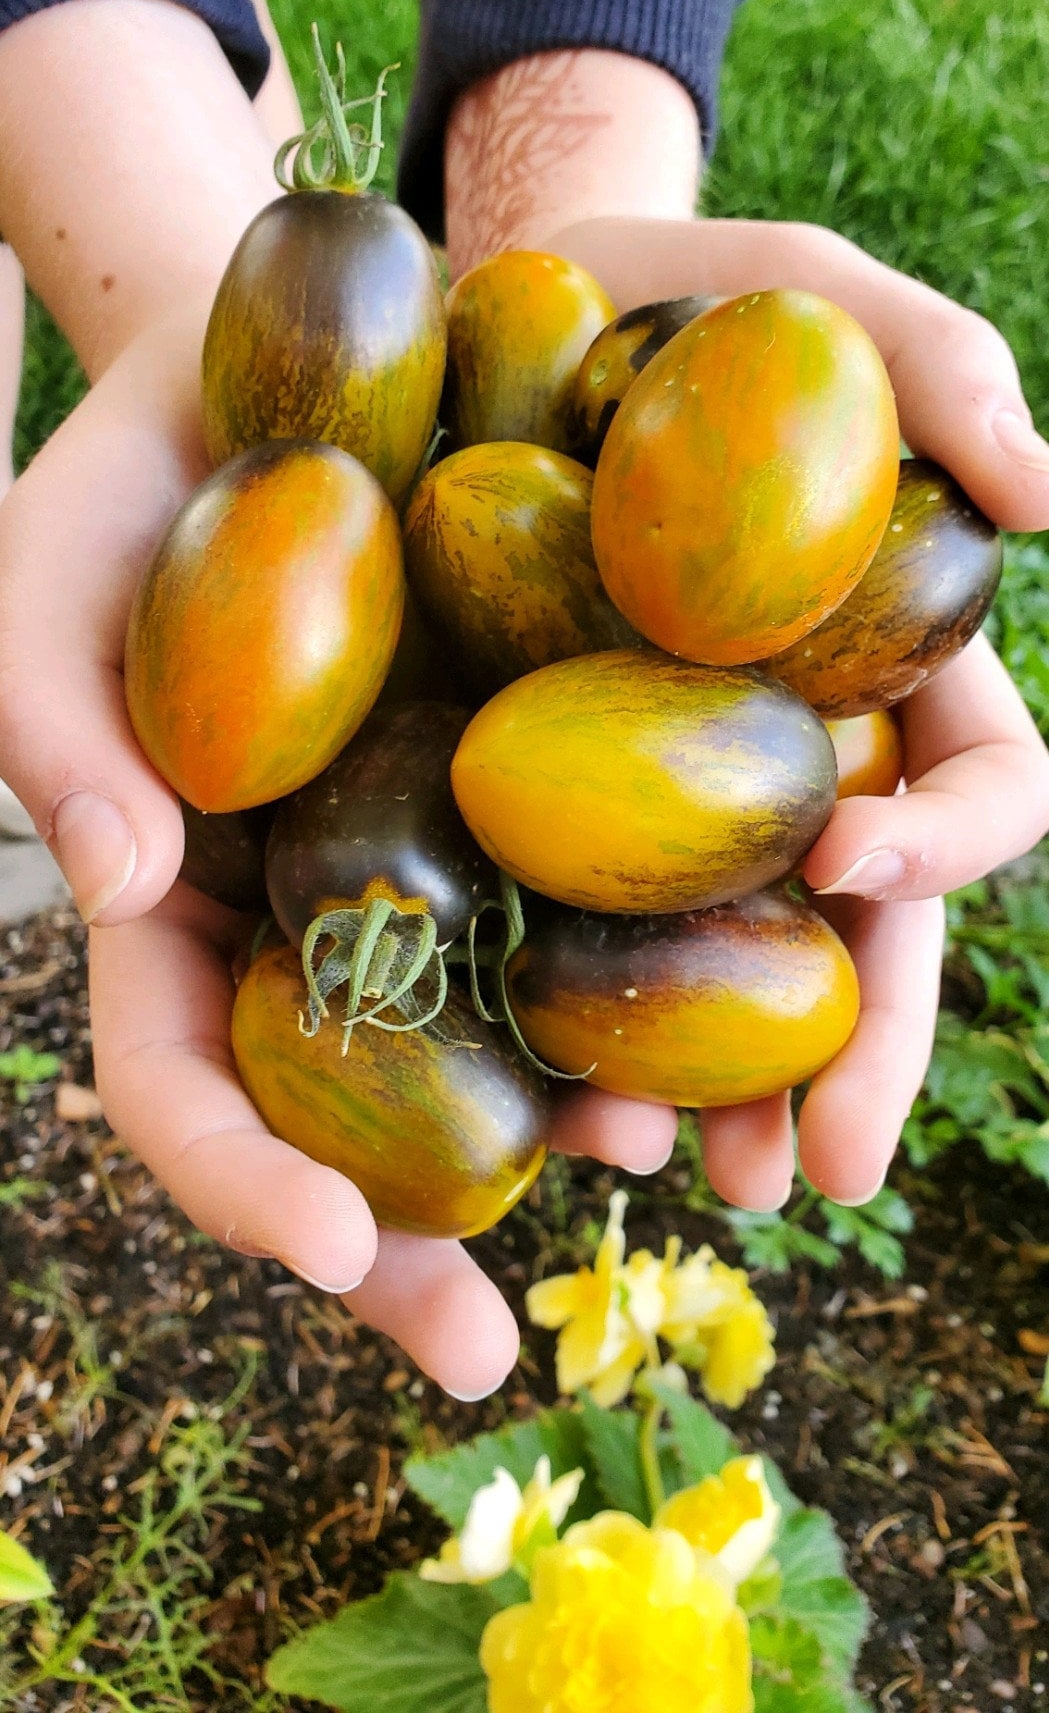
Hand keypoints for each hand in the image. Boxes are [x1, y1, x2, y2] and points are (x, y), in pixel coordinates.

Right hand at [0, 307, 676, 1396]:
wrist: (272, 377)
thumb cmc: (119, 490)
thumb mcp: (43, 588)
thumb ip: (52, 730)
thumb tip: (120, 886)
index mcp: (178, 912)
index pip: (181, 1082)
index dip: (238, 1177)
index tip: (334, 1245)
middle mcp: (307, 919)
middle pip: (344, 1115)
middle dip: (400, 1245)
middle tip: (479, 1353)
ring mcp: (424, 863)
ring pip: (482, 1033)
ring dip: (553, 1123)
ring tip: (646, 1170)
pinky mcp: (529, 783)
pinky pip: (584, 895)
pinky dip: (639, 966)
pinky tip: (714, 1010)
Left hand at [543, 212, 1048, 1211]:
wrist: (470, 316)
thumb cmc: (659, 299)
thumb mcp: (792, 293)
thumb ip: (930, 362)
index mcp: (881, 669)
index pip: (974, 788)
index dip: (942, 851)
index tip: (847, 873)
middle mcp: (790, 759)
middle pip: (857, 939)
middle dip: (849, 1056)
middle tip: (808, 1176)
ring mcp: (661, 797)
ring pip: (722, 978)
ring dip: (718, 1091)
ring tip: (674, 1176)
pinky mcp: (534, 808)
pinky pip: (569, 939)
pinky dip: (569, 1024)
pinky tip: (540, 1094)